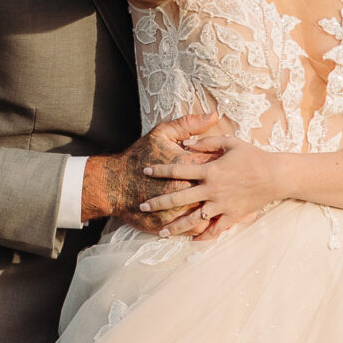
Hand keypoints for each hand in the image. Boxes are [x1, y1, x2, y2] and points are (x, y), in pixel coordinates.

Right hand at [83, 114, 218, 231]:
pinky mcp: (172, 223)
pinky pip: (195, 228)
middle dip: (226, 187)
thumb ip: (188, 124)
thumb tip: (214, 114)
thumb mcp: (161, 134)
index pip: (218, 163)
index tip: (227, 162)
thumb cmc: (138, 157)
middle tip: (228, 184)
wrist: (114, 185)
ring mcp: (179, 209)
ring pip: (211, 213)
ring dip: (219, 209)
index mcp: (188, 166)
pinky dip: (204, 225)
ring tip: (223, 204)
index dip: (224, 162)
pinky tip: (209, 220)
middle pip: (218, 190)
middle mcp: (187, 189)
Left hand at [144, 127, 286, 239]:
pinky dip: (204, 236)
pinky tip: (193, 241)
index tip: (145, 170)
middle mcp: (212, 189)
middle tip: (142, 207)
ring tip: (161, 233)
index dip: (160, 170)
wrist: (276, 176)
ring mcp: (221, 205)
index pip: (178, 170)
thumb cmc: (253, 156)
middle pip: (179, 198)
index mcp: (210, 170)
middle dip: (159, 203)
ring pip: (193, 219)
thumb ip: (207, 142)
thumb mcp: (230, 142)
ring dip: (176, 227)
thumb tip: (187, 143)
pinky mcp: (232, 216)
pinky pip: (215, 229)